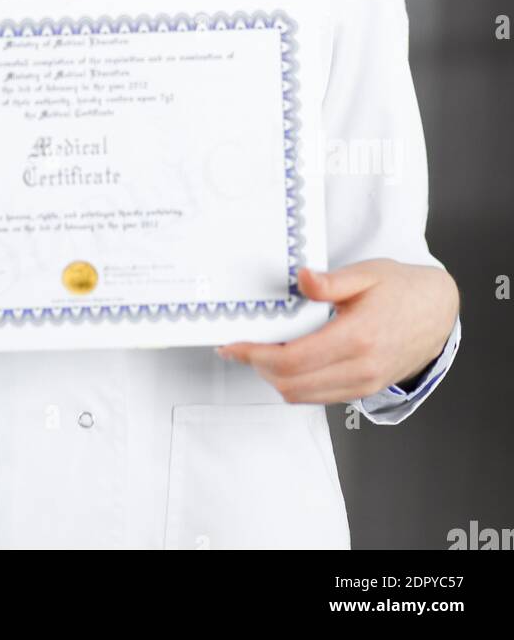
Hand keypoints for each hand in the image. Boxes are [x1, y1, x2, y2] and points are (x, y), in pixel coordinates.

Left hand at [215, 260, 459, 403]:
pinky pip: (320, 397)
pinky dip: (296, 383)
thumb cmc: (401, 289)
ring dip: (275, 378)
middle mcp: (360, 368)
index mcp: (357, 337)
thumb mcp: (366, 273)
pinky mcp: (365, 390)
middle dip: (258, 367)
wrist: (437, 312)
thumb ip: (330, 281)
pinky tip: (288, 360)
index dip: (255, 355)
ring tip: (261, 352)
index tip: (233, 345)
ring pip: (302, 396)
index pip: (292, 360)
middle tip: (241, 346)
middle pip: (291, 384)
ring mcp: (364, 384)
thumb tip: (301, 277)